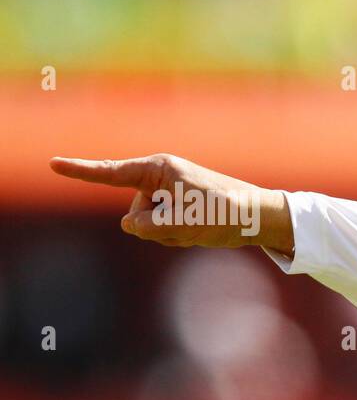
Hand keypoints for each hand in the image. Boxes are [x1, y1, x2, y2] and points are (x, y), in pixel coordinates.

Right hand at [49, 154, 293, 253]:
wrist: (259, 217)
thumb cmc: (225, 213)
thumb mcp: (183, 223)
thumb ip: (147, 227)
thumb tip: (129, 226)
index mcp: (160, 169)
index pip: (112, 173)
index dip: (82, 172)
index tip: (54, 164)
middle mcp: (161, 178)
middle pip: (136, 214)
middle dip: (157, 227)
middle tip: (195, 223)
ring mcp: (170, 193)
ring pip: (150, 225)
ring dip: (171, 234)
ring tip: (201, 226)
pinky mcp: (178, 207)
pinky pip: (165, 230)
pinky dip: (179, 236)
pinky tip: (201, 231)